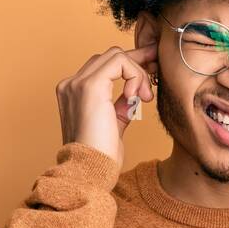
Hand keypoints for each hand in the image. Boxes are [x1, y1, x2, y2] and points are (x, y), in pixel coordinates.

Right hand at [55, 42, 156, 164]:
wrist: (90, 171)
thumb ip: (121, 104)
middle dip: (137, 61)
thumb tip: (136, 91)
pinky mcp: (90, 86)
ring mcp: (77, 83)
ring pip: (116, 55)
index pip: (103, 66)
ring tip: (145, 98)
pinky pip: (119, 63)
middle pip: (109, 56)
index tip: (151, 67)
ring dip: (137, 73)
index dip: (129, 65)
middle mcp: (71, 84)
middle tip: (157, 68)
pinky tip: (137, 98)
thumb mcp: (114, 124)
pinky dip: (135, 76)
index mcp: (73, 93)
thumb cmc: (101, 157)